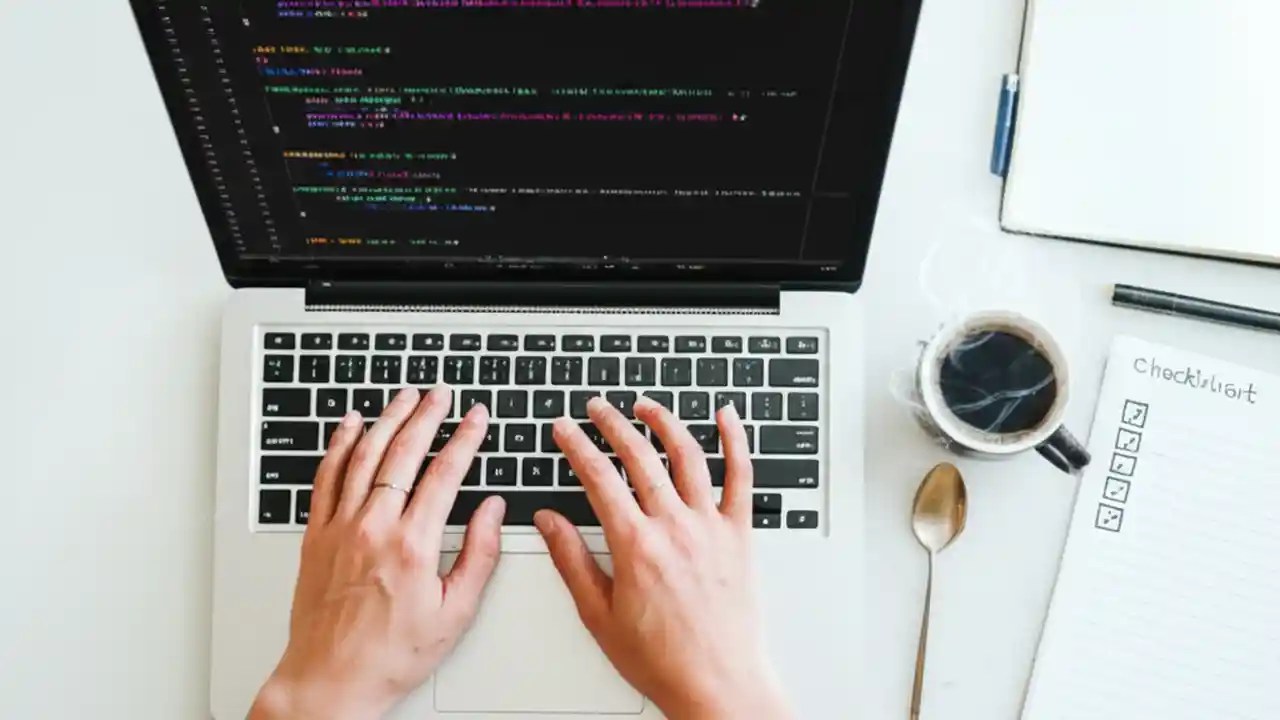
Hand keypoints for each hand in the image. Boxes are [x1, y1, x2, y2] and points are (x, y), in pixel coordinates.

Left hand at [250, 387, 505, 719]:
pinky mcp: (316, 536)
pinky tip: (349, 426)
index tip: (475, 418)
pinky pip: (326, 478)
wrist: (331, 681)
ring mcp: (340, 528)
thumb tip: (492, 511)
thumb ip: (479, 555)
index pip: (445, 472)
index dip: (464, 438)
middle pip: (403, 452)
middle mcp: (374, 527)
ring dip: (386, 419)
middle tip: (440, 394)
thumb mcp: (455, 613)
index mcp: (414, 544)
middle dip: (426, 415)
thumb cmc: (391, 656)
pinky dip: (338, 446)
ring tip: (404, 397)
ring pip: (363, 455)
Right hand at [535, 397, 791, 719]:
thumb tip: (550, 521)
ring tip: (645, 406)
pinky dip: (736, 442)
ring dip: (663, 423)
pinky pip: (741, 477)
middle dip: (612, 424)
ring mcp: (711, 527)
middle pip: (639, 456)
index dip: (576, 446)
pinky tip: (727, 418)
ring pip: (687, 456)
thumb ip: (572, 561)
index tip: (565, 430)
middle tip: (596, 409)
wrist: (717, 683)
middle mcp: (674, 527)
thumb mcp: (599, 614)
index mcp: (635, 545)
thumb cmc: (662, 659)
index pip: (598, 477)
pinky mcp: (740, 534)